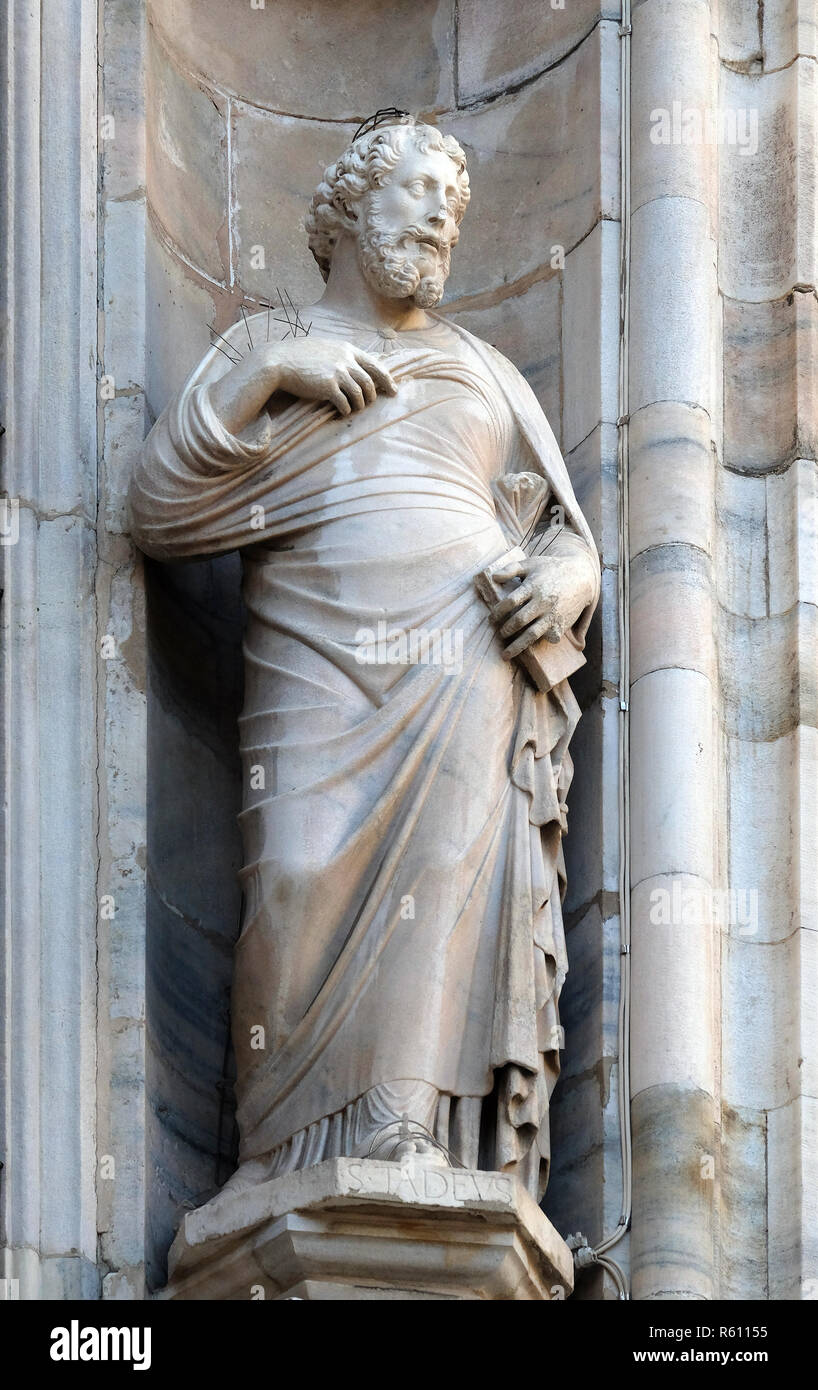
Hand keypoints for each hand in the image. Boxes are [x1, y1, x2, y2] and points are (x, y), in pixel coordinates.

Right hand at [274, 338, 396, 415]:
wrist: (278, 361)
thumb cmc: (298, 355)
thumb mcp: (324, 348)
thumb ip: (339, 355)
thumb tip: (351, 366)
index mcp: (346, 349)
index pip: (374, 364)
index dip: (386, 378)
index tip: (393, 389)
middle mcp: (345, 360)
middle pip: (370, 382)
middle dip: (373, 395)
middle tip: (370, 404)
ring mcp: (337, 373)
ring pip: (360, 394)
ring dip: (359, 405)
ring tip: (354, 408)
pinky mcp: (328, 387)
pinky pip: (346, 403)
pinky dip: (346, 410)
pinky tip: (342, 412)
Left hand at [489, 554, 595, 660]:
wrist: (581, 575)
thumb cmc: (551, 568)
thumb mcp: (531, 563)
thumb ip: (511, 569)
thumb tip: (493, 577)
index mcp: (533, 586)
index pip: (510, 601)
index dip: (498, 612)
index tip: (491, 619)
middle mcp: (543, 601)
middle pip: (519, 620)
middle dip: (506, 629)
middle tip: (500, 634)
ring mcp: (553, 614)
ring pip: (532, 634)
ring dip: (517, 646)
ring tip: (505, 655)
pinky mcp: (562, 623)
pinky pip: (550, 637)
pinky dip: (541, 642)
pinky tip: (531, 648)